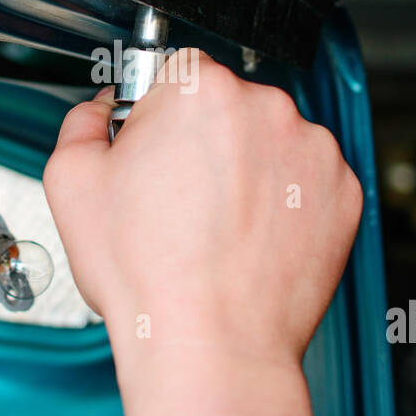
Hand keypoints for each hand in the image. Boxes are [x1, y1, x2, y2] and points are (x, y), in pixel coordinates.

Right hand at [43, 49, 362, 415]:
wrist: (211, 346)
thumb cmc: (149, 276)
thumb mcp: (71, 183)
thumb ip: (82, 121)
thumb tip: (102, 110)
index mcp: (200, 88)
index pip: (178, 69)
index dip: (159, 112)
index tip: (156, 146)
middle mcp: (266, 107)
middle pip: (229, 104)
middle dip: (205, 140)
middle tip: (180, 197)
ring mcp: (312, 150)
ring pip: (272, 141)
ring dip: (250, 168)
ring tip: (218, 226)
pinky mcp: (344, 193)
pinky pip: (309, 181)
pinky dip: (287, 202)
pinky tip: (252, 237)